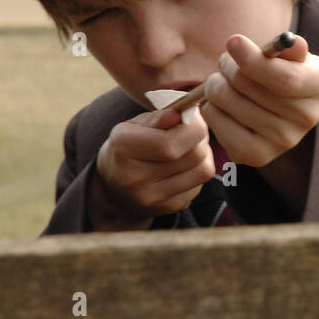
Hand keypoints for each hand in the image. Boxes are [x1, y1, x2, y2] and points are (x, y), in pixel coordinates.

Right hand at [89, 106, 214, 230]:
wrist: (114, 188)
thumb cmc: (128, 146)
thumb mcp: (134, 124)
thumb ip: (158, 116)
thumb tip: (181, 112)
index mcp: (123, 147)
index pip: (171, 142)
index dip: (193, 126)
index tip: (192, 116)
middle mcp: (134, 177)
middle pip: (193, 155)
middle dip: (201, 138)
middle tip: (193, 130)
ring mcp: (152, 197)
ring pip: (203, 170)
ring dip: (204, 154)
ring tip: (190, 145)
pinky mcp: (169, 207)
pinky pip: (200, 184)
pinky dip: (198, 170)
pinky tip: (185, 164)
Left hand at [199, 34, 318, 168]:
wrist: (281, 112)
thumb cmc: (282, 72)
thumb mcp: (291, 55)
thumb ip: (289, 47)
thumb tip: (286, 42)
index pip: (284, 79)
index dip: (253, 60)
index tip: (233, 42)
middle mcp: (306, 118)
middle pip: (246, 85)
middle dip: (228, 65)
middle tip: (227, 62)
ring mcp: (281, 142)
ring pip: (225, 99)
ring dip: (215, 83)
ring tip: (225, 82)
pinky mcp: (254, 156)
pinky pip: (215, 119)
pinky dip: (211, 107)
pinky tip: (224, 106)